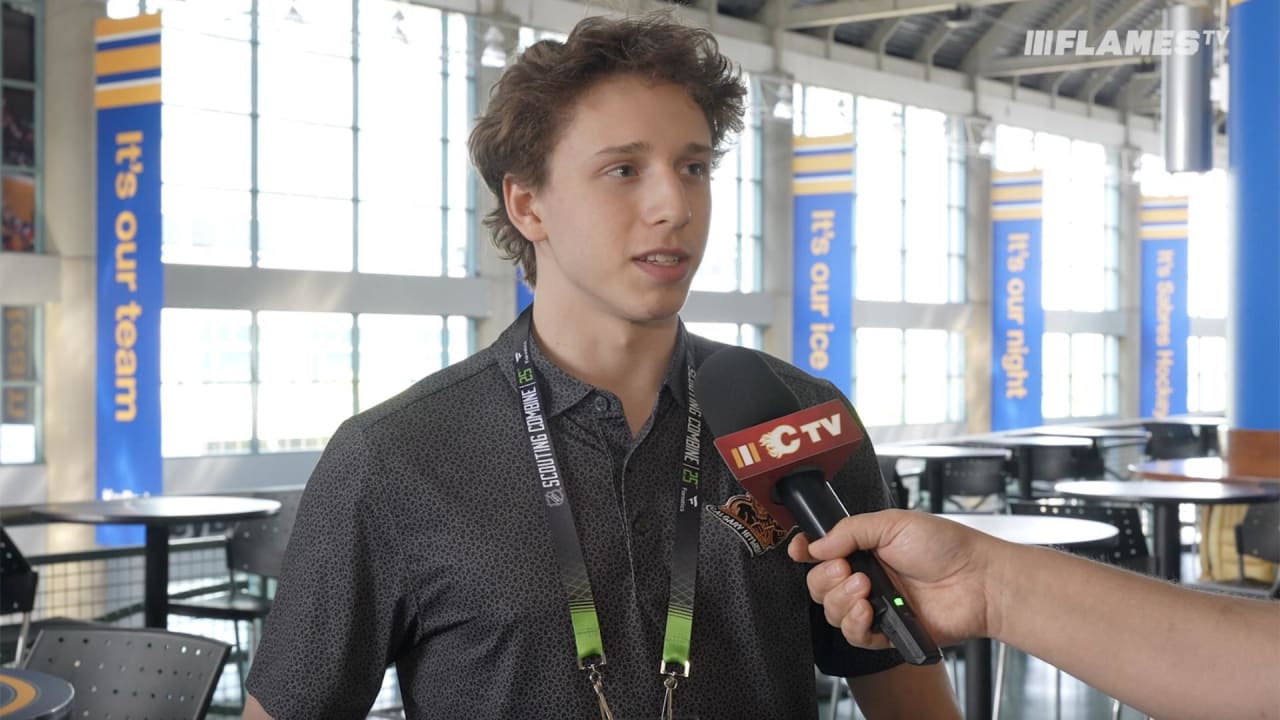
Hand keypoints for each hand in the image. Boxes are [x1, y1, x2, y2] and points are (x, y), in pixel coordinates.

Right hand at [787, 509, 1004, 649]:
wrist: (978, 582)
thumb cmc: (947, 547)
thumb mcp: (893, 523)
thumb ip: (849, 530)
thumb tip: (816, 544)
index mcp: (865, 548)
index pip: (823, 552)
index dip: (807, 552)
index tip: (802, 551)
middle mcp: (867, 576)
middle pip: (820, 585)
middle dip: (826, 578)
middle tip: (847, 569)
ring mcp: (876, 605)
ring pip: (833, 612)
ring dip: (841, 601)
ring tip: (866, 589)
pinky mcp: (887, 632)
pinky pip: (855, 636)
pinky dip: (856, 625)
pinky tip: (870, 612)